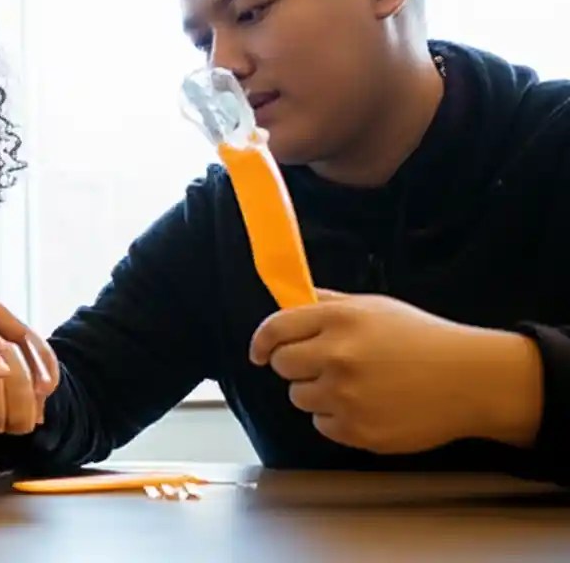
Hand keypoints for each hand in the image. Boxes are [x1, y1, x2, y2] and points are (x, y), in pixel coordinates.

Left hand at [250, 290, 542, 453]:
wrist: (470, 380)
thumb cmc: (422, 339)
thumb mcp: (374, 307)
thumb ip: (328, 303)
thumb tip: (287, 300)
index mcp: (340, 319)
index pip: (275, 328)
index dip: (261, 342)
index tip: (260, 351)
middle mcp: (337, 356)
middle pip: (281, 365)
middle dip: (295, 365)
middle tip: (322, 365)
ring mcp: (345, 396)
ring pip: (299, 397)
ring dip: (317, 393)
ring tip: (355, 386)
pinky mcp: (356, 430)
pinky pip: (322, 425)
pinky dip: (337, 418)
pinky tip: (368, 406)